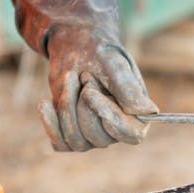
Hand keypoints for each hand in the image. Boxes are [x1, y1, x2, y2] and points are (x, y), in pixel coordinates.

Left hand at [12, 0, 157, 151]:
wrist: (76, 48)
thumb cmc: (100, 53)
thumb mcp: (114, 65)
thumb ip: (128, 89)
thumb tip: (148, 111)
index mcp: (138, 114)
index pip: (130, 134)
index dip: (109, 117)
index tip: (89, 93)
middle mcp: (118, 129)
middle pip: (99, 139)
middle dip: (82, 106)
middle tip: (83, 76)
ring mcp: (95, 134)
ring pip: (77, 141)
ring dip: (66, 109)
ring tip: (69, 80)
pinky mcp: (73, 134)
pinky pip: (61, 144)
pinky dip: (51, 123)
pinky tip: (44, 103)